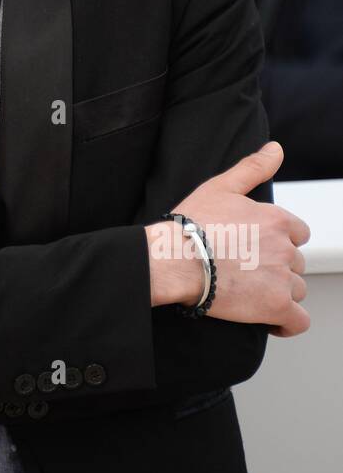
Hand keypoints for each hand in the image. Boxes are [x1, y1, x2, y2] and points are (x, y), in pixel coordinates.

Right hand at [146, 141, 309, 337]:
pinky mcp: (276, 306)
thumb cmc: (191, 225)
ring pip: (297, 289)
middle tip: (246, 272)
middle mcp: (285, 247)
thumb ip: (253, 167)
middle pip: (296, 263)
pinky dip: (287, 323)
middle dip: (277, 268)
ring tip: (250, 295)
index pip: (297, 233)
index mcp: (276, 219)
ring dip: (279, 293)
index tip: (257, 249)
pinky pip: (298, 320)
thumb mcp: (221, 187)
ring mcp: (282, 278)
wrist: (174, 260)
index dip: (279, 242)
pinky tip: (270, 321)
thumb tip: (276, 149)